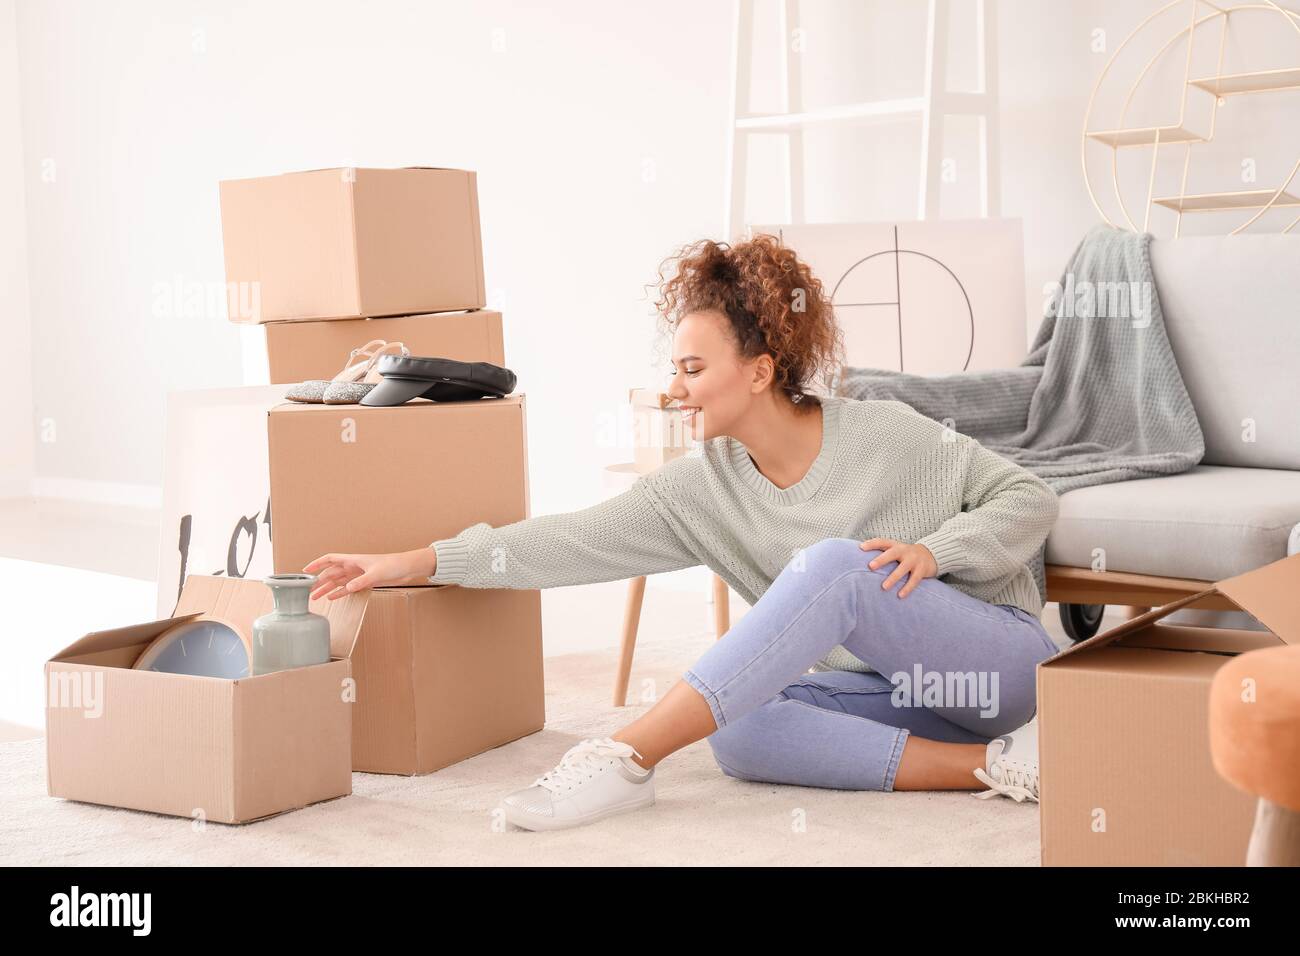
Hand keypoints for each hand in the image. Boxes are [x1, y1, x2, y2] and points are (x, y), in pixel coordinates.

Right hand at [303, 549, 437, 599]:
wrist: (406, 568)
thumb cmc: (393, 565)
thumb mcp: (376, 574)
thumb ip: (360, 581)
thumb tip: (347, 588)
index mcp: (353, 559)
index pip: (330, 559)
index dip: (317, 564)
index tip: (305, 571)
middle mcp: (353, 566)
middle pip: (331, 573)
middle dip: (318, 582)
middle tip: (307, 592)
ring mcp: (358, 574)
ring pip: (337, 582)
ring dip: (326, 589)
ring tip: (315, 598)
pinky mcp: (364, 582)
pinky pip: (348, 588)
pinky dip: (339, 592)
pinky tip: (331, 598)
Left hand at [858, 538, 937, 598]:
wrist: (931, 554)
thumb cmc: (906, 554)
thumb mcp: (896, 549)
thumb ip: (882, 552)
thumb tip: (860, 555)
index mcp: (896, 545)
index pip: (882, 542)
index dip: (872, 544)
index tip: (861, 548)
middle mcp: (904, 551)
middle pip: (892, 554)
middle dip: (881, 560)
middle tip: (870, 566)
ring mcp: (914, 560)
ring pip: (902, 569)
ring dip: (893, 578)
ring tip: (884, 587)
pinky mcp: (922, 570)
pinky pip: (914, 580)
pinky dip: (907, 588)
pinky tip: (900, 595)